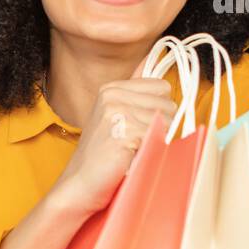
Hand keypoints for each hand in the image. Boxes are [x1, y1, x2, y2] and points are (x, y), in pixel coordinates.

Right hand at [49, 58, 176, 217]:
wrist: (80, 183)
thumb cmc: (101, 155)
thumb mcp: (115, 116)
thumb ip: (136, 96)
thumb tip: (149, 66)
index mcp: (111, 89)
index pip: (162, 86)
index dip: (158, 108)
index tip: (140, 124)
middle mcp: (113, 96)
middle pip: (168, 103)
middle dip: (160, 125)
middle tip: (134, 141)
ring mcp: (118, 112)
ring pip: (168, 121)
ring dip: (156, 139)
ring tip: (132, 149)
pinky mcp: (125, 132)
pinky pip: (160, 136)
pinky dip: (150, 150)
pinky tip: (131, 156)